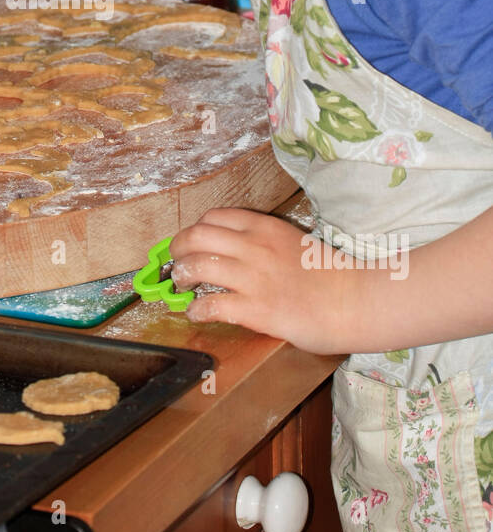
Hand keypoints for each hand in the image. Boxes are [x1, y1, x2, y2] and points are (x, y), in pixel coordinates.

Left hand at [170, 208, 353, 354]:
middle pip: (195, 236)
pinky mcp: (256, 309)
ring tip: (182, 288)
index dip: (195, 231)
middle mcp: (253, 247)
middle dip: (177, 250)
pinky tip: (197, 314)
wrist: (355, 300)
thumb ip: (262, 241)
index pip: (213, 217)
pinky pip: (211, 306)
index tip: (191, 244)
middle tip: (176, 265)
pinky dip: (196, 310)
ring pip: (196, 266)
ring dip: (181, 277)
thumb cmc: (327, 274)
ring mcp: (253, 278)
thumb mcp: (291, 241)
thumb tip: (235, 250)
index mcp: (263, 227)